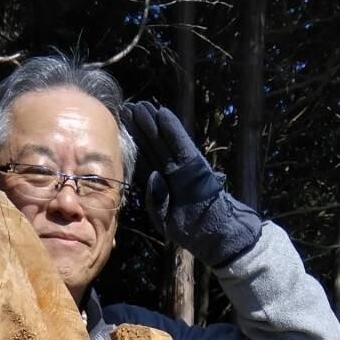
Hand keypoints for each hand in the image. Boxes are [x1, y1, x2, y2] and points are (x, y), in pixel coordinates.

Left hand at [120, 100, 262, 266]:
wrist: (217, 234)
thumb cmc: (191, 230)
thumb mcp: (165, 220)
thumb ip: (155, 200)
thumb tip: (152, 175)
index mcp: (162, 184)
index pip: (145, 158)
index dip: (134, 143)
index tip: (122, 126)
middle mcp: (172, 171)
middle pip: (152, 145)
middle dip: (140, 127)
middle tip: (127, 107)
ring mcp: (184, 167)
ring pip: (163, 142)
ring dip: (152, 123)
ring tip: (140, 105)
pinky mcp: (195, 166)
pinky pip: (181, 145)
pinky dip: (172, 129)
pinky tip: (162, 113)